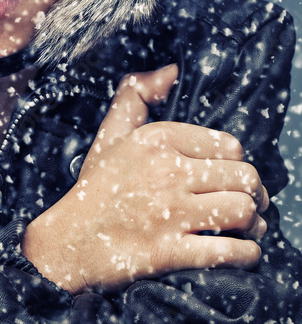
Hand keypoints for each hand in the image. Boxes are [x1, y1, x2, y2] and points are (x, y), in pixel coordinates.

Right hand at [21, 64, 268, 293]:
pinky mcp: (171, 252)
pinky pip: (229, 251)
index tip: (230, 174)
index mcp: (158, 140)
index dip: (237, 161)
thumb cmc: (96, 187)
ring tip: (249, 225)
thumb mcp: (112, 133)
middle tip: (248, 201)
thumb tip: (171, 70)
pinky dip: (247, 253)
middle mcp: (167, 173)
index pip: (229, 145)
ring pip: (242, 210)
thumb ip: (137, 94)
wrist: (70, 240)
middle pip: (243, 177)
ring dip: (254, 222)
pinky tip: (244, 250)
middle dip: (253, 192)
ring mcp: (170, 214)